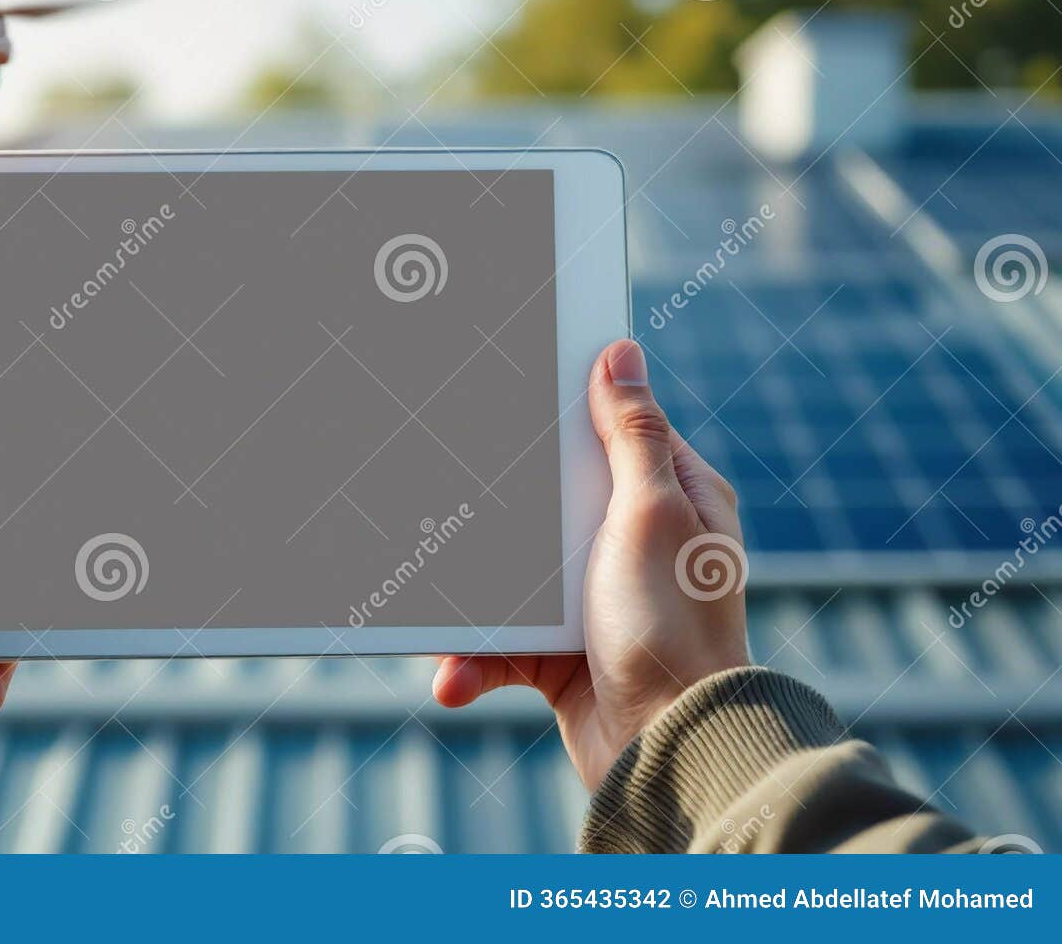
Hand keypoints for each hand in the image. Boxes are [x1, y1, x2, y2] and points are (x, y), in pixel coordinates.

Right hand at [431, 338, 749, 788]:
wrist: (667, 752)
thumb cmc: (673, 630)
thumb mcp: (652, 515)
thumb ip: (633, 436)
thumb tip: (621, 352)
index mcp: (673, 498)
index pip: (616, 429)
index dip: (564, 407)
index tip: (506, 385)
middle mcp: (636, 544)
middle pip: (549, 497)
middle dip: (497, 507)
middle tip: (443, 482)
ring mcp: (595, 598)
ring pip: (514, 571)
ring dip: (472, 599)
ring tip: (433, 608)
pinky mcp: (561, 652)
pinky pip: (502, 641)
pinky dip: (475, 658)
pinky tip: (454, 674)